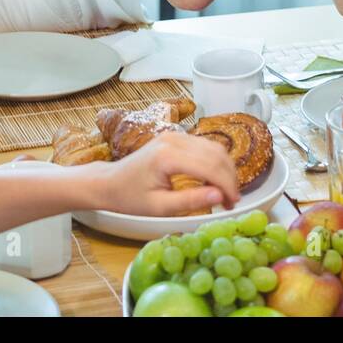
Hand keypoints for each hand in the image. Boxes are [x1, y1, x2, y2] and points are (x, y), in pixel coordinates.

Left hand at [99, 132, 239, 216]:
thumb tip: (220, 196)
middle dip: (229, 178)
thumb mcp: (159, 207)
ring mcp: (175, 135)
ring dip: (225, 170)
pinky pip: (205, 146)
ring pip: (214, 148)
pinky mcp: (176, 137)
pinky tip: (214, 181)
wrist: (110, 182)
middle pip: (216, 154)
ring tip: (225, 194)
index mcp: (168, 156)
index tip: (232, 205)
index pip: (210, 167)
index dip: (227, 186)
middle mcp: (174, 139)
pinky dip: (216, 162)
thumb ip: (191, 201)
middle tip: (232, 202)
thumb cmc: (130, 198)